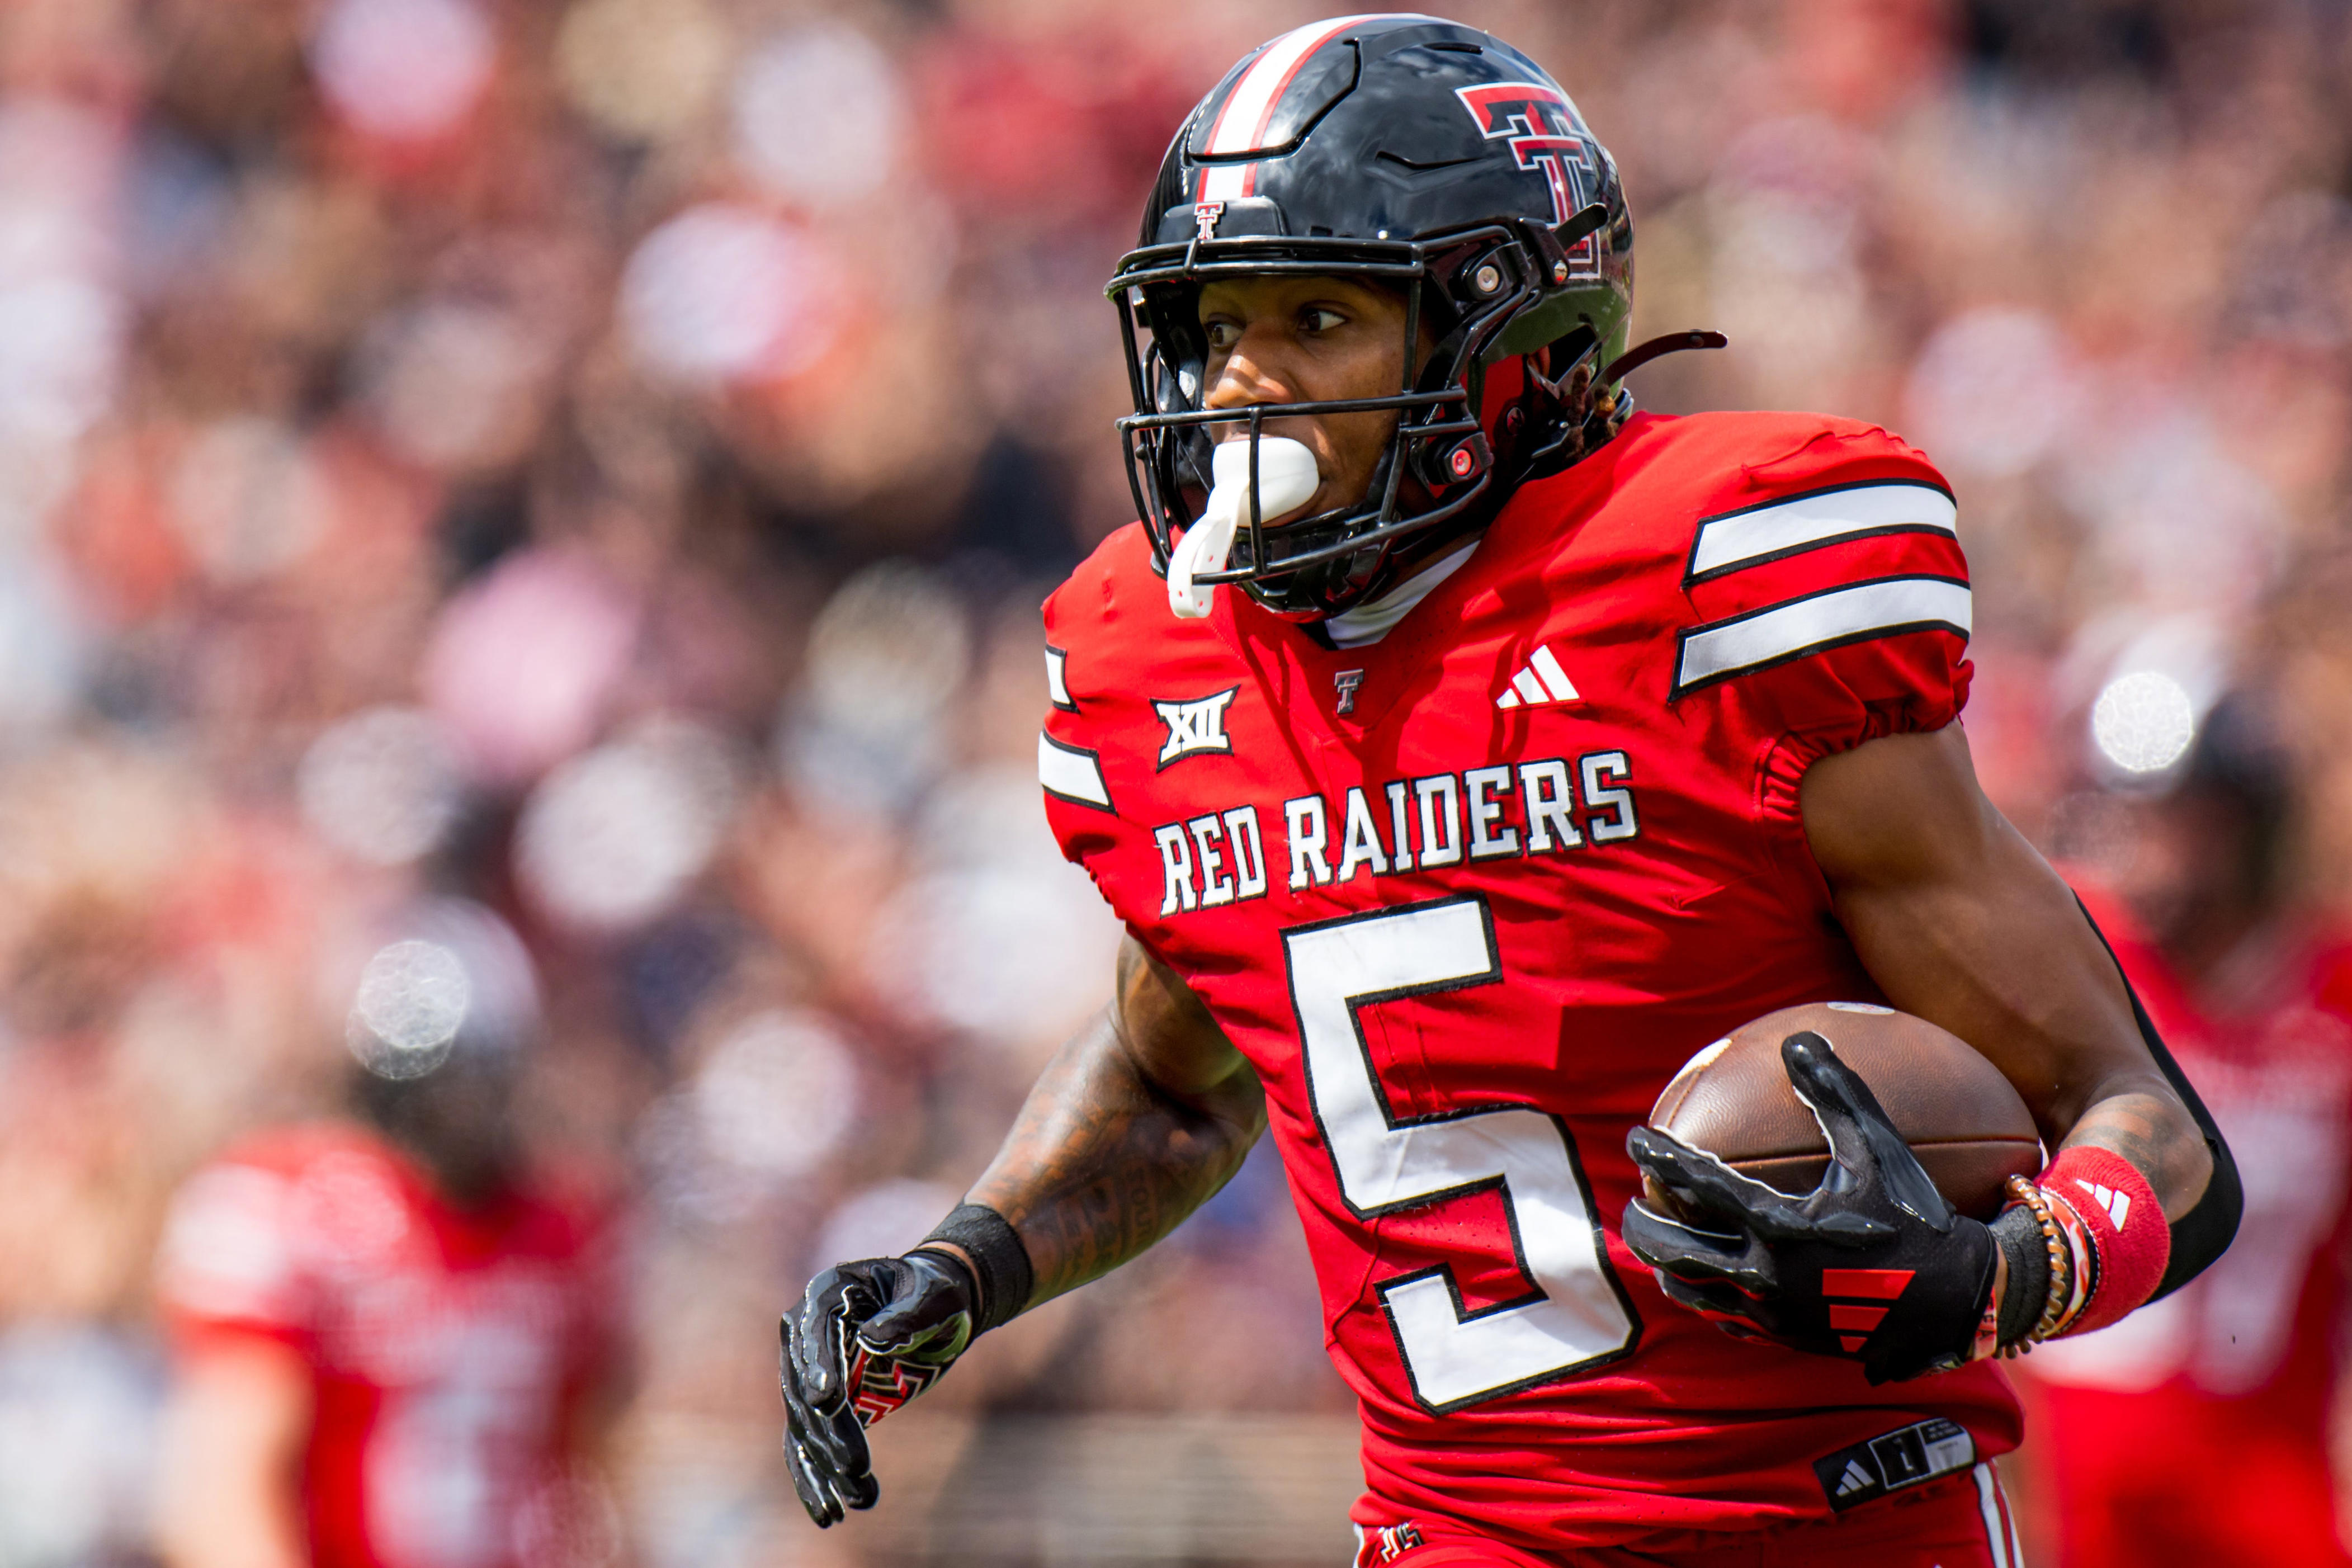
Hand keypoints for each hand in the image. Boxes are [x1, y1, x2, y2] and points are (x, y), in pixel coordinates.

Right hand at [779, 1249, 978, 1525]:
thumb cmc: (933, 1293)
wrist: (931, 1306)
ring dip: (828, 1464)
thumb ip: (907, 1315)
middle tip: (856, 1465)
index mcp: (829, 1292)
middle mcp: (805, 1331)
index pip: (815, 1329)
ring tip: (860, 1498)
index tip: (826, 1399)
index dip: (819, 1364)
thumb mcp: (933, 1296)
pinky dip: (816, 1478)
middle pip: (806, 1385)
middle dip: (830, 1430)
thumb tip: (872, 1339)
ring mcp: (809, 1370)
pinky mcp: (822, 1402)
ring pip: (806, 1424)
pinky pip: (809, 1443)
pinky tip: (830, 1512)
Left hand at [1620, 1031, 1997, 1384]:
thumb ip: (1834, 1093)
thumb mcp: (1878, 1147)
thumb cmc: (1914, 1216)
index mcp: (1778, 1224)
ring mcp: (1772, 1312)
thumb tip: (1800, 1039)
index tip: (1637, 1139)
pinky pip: (1725, 1320)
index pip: (1696, 1184)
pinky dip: (1703, 1297)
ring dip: (1663, 1264)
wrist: (1956, 1298)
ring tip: (1655, 1241)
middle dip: (1642, 1222)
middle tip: (1635, 1200)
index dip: (1659, 1158)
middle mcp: (1765, 1272)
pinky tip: (1703, 1282)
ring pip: (1691, 1290)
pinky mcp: (1786, 1338)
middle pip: (1674, 1248)